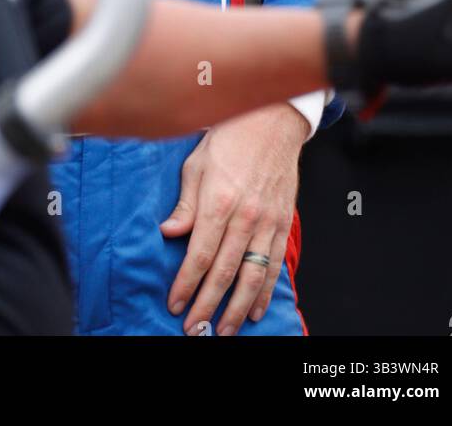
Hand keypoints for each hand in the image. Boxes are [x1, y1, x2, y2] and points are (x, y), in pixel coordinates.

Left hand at [160, 103, 306, 335]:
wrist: (272, 120)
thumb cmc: (230, 137)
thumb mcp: (196, 163)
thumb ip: (185, 204)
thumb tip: (169, 234)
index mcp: (218, 201)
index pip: (198, 254)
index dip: (185, 284)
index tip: (174, 304)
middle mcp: (245, 216)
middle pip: (224, 272)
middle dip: (207, 306)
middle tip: (194, 329)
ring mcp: (267, 222)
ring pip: (252, 276)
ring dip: (237, 308)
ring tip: (224, 330)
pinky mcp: (282, 222)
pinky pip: (274, 264)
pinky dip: (265, 291)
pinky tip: (255, 308)